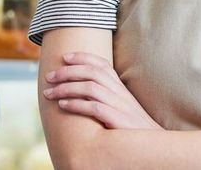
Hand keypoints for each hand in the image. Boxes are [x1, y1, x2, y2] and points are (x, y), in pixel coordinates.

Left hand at [42, 51, 162, 129]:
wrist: (151, 144)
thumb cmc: (131, 127)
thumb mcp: (121, 106)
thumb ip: (106, 96)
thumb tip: (81, 90)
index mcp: (120, 87)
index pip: (102, 64)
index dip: (83, 57)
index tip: (64, 57)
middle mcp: (120, 93)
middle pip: (92, 73)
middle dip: (68, 72)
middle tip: (49, 77)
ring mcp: (120, 106)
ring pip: (90, 88)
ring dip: (66, 88)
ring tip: (50, 93)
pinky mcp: (118, 120)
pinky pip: (94, 108)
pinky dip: (76, 105)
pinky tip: (62, 106)